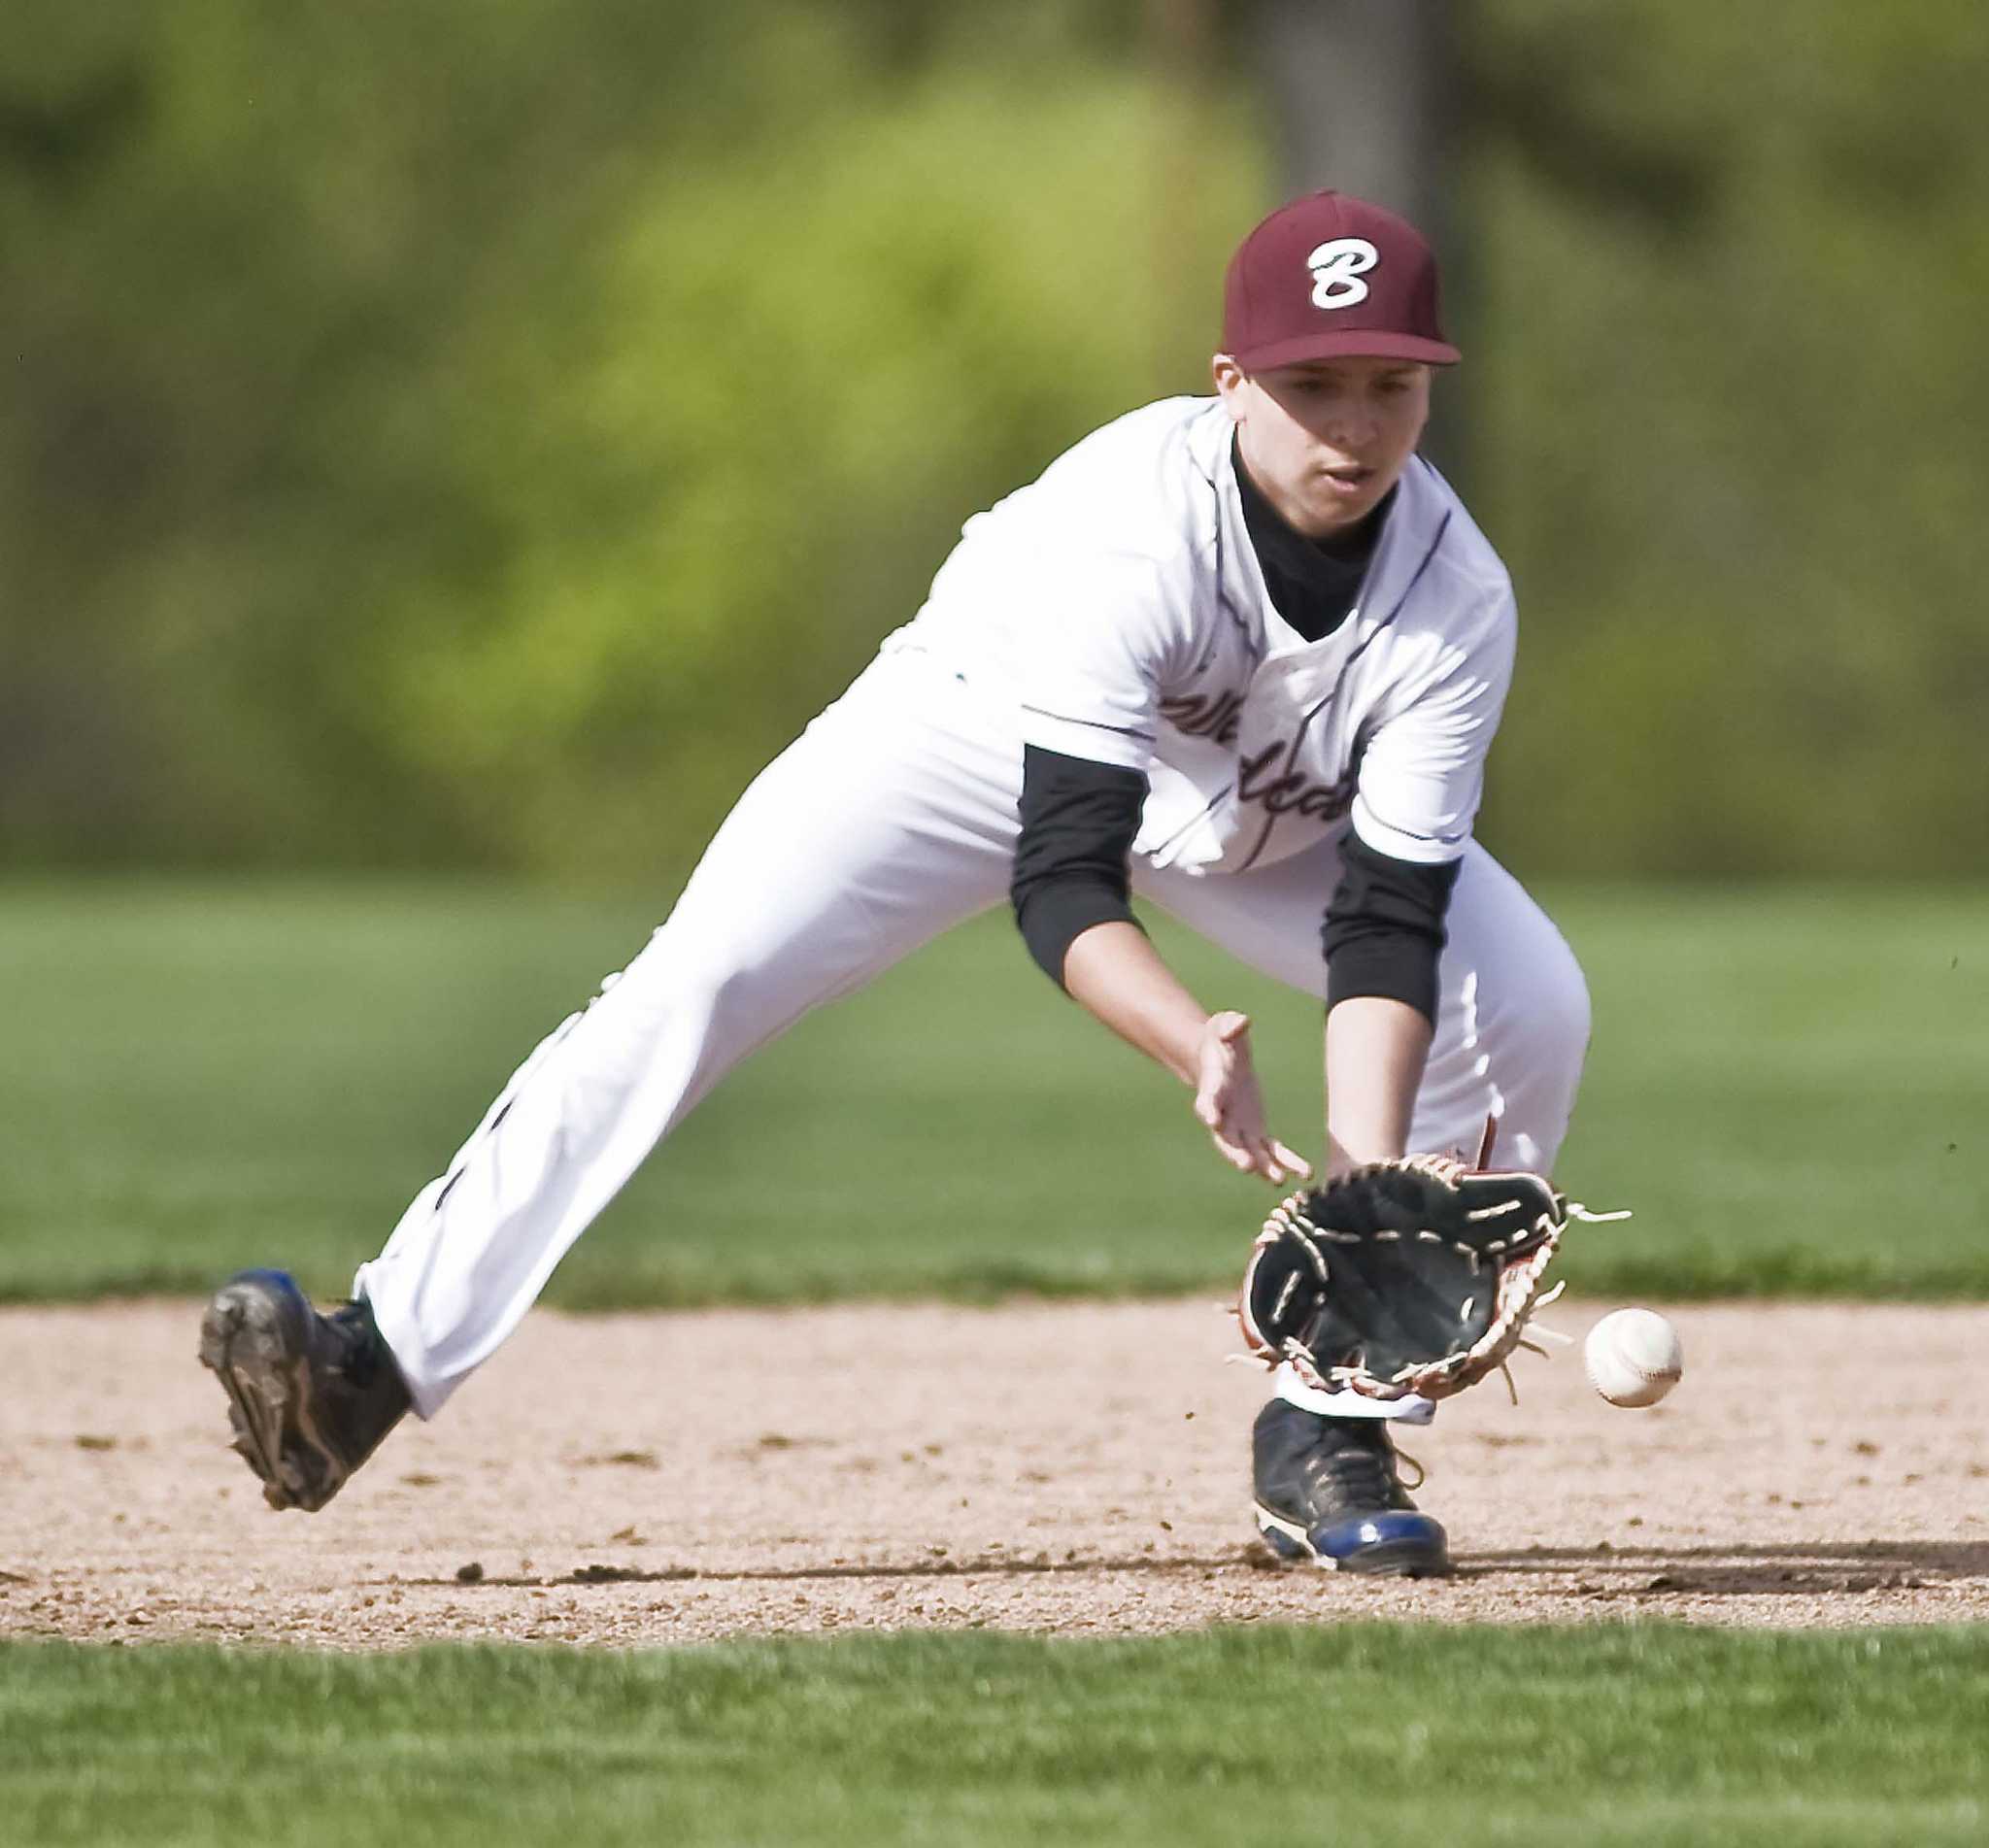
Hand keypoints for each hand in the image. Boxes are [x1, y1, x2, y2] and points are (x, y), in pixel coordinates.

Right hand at [1193, 1011, 1312, 1184]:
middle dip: (1235, 1152)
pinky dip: (1286, 1163)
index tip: (1210, 1118)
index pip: (1207, 1100)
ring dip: (1262, 1167)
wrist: (1219, 1059)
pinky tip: (1304, 1173)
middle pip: (1225, 1138)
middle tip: (1245, 1165)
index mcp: (1213, 1087)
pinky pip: (1271, 1150)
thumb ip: (1229, 1025)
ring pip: (1249, 1152)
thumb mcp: (1223, 1026)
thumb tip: (1240, 1022)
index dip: (1207, 1109)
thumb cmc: (1220, 1039)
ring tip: (1278, 1181)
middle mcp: (1222, 1113)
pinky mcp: (1255, 1130)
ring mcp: (1238, 1126)